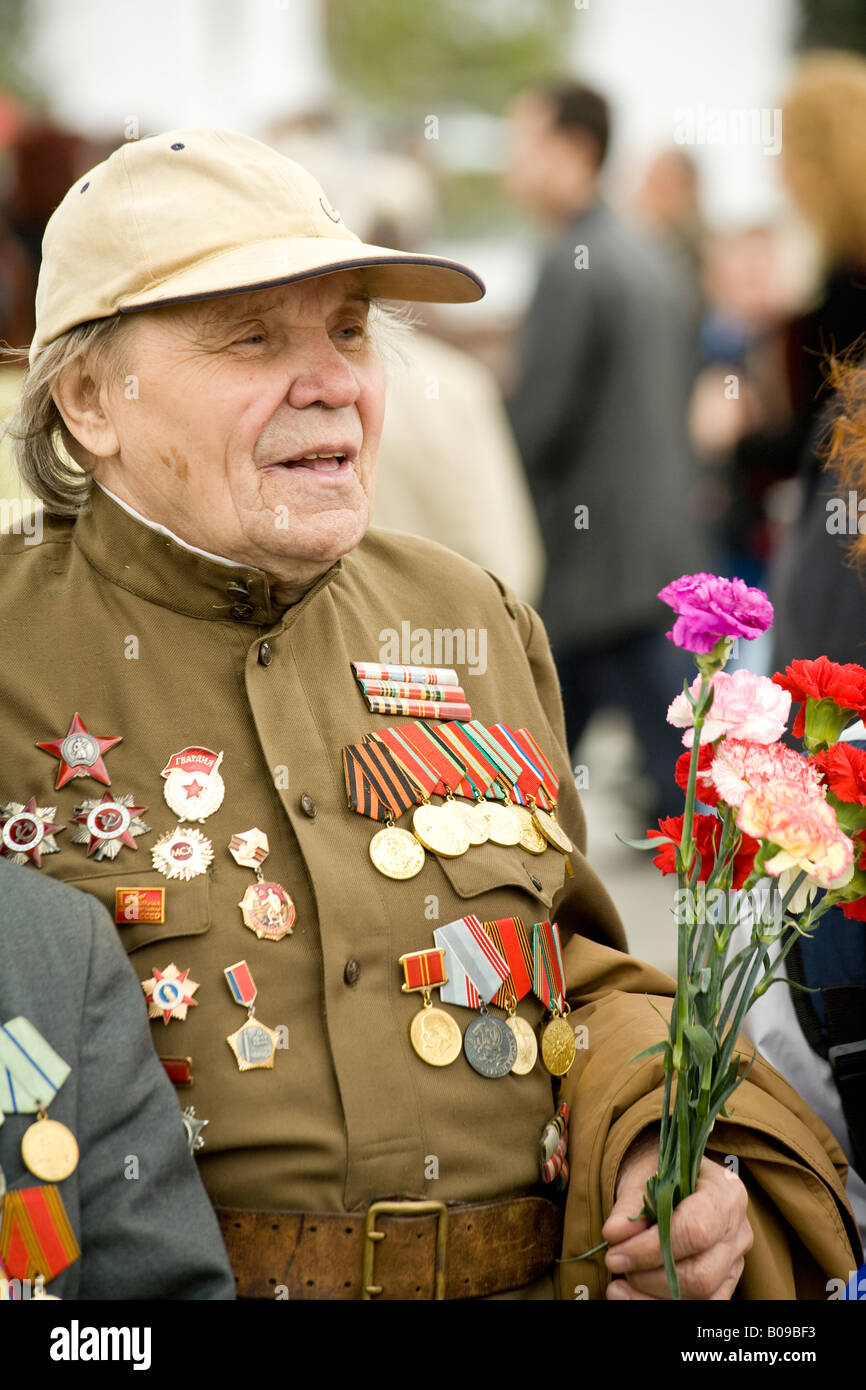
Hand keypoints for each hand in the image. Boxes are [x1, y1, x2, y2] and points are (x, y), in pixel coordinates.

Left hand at [601, 1129, 752, 1299]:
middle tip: (615, 1263)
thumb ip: (630, 1206)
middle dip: (649, 1276)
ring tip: (619, 1283)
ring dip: (652, 1296)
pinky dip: (660, 1303)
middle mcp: (738, 1231)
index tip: (615, 1252)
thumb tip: (614, 1234)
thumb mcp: (642, 1177)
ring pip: (701, 1296)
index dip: (651, 1249)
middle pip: (701, 1274)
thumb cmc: (658, 1173)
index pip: (696, 1231)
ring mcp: (735, 1262)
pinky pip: (699, 1306)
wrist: (672, 1178)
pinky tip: (632, 1295)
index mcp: (725, 1193)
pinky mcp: (724, 1284)